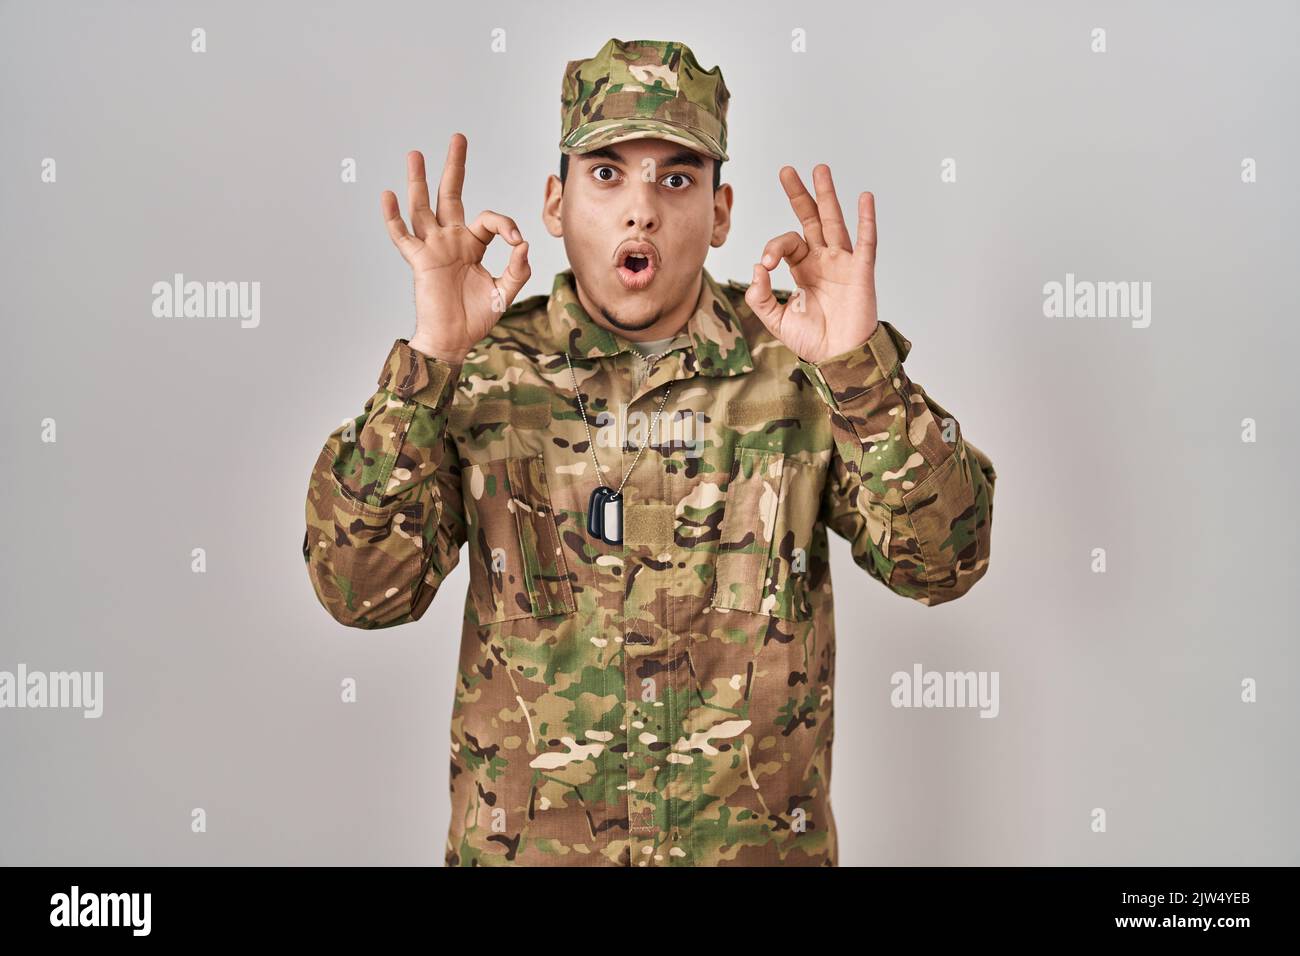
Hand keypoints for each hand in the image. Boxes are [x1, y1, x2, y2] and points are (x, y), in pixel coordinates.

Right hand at [381, 133, 530, 363]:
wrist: (454, 340)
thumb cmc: (475, 318)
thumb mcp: (505, 292)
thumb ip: (517, 269)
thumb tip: (522, 244)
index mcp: (473, 245)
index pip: (489, 219)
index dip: (506, 224)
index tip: (516, 241)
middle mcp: (451, 240)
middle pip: (451, 195)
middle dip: (455, 167)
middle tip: (459, 138)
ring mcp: (433, 248)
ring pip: (423, 207)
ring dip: (419, 181)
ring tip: (415, 154)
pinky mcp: (419, 261)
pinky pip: (402, 236)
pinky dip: (393, 217)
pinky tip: (388, 195)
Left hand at [744, 164, 878, 363]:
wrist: (839, 357)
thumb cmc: (813, 340)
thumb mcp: (776, 320)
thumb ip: (761, 297)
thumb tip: (757, 268)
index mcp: (804, 268)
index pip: (787, 243)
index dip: (773, 248)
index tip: (766, 265)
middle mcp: (823, 260)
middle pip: (811, 219)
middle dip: (799, 195)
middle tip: (786, 171)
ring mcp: (843, 263)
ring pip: (835, 222)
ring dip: (827, 195)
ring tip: (820, 169)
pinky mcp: (861, 272)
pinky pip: (866, 241)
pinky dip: (866, 219)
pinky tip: (865, 197)